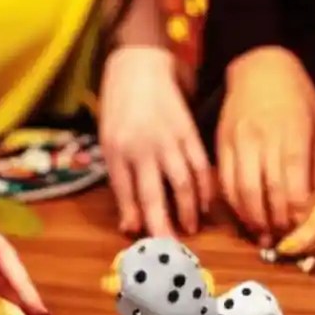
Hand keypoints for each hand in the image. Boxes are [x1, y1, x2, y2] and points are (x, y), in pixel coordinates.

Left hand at [100, 46, 212, 236]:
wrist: (139, 65)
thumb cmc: (119, 107)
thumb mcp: (109, 143)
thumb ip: (120, 182)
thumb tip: (128, 224)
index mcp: (116, 151)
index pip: (126, 195)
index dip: (136, 220)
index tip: (143, 243)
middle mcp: (141, 148)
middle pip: (153, 196)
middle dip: (162, 226)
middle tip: (170, 250)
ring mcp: (167, 139)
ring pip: (182, 184)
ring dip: (187, 210)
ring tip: (190, 229)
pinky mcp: (188, 132)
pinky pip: (199, 166)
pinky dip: (204, 188)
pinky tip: (205, 204)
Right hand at [217, 47, 314, 245]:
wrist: (260, 67)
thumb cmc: (298, 97)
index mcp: (293, 132)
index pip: (293, 182)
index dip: (296, 212)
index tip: (302, 228)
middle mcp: (263, 137)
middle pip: (266, 192)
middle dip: (275, 222)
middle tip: (284, 239)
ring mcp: (238, 141)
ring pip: (242, 192)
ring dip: (253, 219)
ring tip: (264, 234)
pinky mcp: (221, 144)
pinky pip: (225, 183)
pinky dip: (235, 206)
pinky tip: (246, 217)